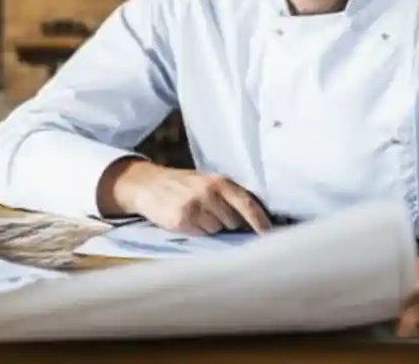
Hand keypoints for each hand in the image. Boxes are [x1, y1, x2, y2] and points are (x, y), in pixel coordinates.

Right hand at [97, 158, 270, 233]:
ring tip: (195, 213)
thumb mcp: (205, 181)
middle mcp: (208, 192)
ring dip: (209, 227)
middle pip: (234, 222)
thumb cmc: (182, 184)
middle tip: (210, 212)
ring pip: (217, 231)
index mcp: (219, 181)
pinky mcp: (181, 220)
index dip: (261, 222)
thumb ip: (227, 196)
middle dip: (227, 223)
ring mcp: (194, 207)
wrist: (147, 184)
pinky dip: (195, 230)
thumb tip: (254, 221)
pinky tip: (185, 219)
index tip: (271, 236)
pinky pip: (200, 234)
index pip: (248, 204)